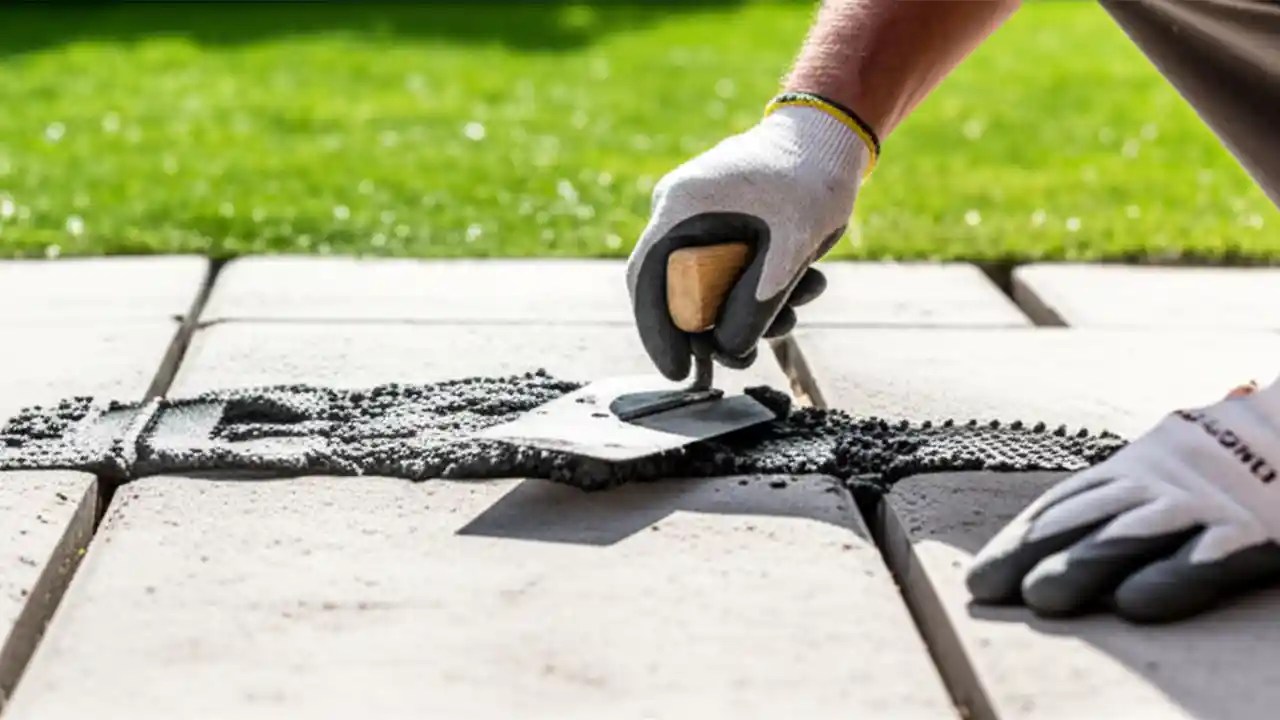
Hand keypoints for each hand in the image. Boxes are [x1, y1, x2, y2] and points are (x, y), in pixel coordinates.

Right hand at [626, 102, 871, 379]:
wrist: (834, 133)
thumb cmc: (813, 177)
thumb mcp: (791, 248)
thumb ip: (757, 302)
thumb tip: (728, 349)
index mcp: (682, 206)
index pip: (648, 280)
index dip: (657, 332)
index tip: (678, 372)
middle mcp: (681, 212)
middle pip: (677, 290)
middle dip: (711, 331)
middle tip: (742, 360)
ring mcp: (703, 218)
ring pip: (709, 286)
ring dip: (749, 312)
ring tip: (797, 316)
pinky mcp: (727, 225)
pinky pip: (731, 271)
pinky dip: (761, 290)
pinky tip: (807, 289)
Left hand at [967, 380, 1279, 622]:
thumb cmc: (1223, 466)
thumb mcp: (1163, 471)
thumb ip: (1118, 499)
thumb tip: (1055, 548)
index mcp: (1134, 469)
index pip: (1063, 504)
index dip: (1020, 540)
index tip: (980, 578)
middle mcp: (1158, 482)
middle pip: (1083, 519)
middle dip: (1032, 552)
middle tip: (987, 587)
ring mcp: (1203, 504)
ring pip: (1132, 534)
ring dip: (1084, 562)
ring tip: (1041, 596)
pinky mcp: (1254, 531)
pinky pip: (1209, 553)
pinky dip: (1172, 577)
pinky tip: (1135, 605)